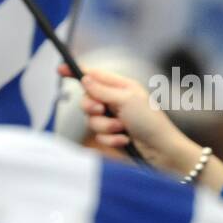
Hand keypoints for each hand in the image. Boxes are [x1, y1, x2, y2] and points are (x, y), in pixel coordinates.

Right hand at [59, 65, 199, 175]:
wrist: (162, 152)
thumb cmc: (150, 121)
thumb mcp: (126, 100)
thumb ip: (102, 90)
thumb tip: (84, 79)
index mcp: (120, 87)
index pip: (94, 75)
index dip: (76, 72)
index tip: (60, 70)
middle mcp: (114, 101)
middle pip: (86, 99)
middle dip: (91, 106)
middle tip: (101, 109)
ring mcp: (113, 119)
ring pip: (91, 120)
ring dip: (105, 126)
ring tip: (122, 129)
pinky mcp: (112, 136)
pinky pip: (99, 135)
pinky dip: (111, 138)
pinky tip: (125, 140)